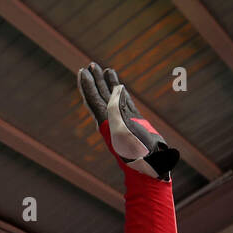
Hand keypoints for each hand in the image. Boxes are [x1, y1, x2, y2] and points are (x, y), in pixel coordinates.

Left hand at [77, 62, 178, 179]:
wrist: (150, 167)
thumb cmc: (136, 150)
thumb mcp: (122, 127)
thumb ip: (116, 106)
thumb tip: (117, 87)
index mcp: (106, 122)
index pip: (94, 99)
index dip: (87, 85)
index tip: (83, 71)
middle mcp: (112, 120)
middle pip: (100, 96)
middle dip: (95, 80)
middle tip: (91, 65)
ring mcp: (123, 121)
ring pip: (112, 98)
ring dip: (107, 84)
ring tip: (105, 69)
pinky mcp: (134, 123)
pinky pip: (124, 103)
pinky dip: (121, 93)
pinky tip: (120, 86)